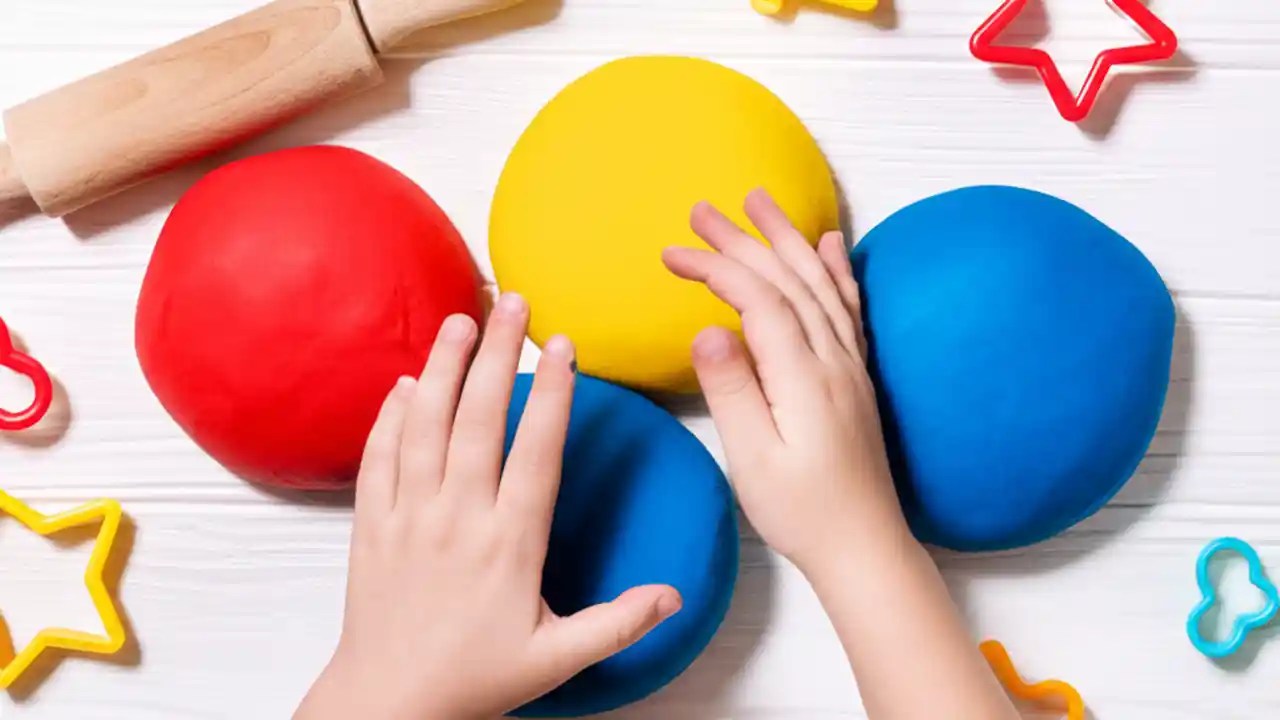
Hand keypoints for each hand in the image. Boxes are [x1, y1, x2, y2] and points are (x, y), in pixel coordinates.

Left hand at [295, 295, 680, 719]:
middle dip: (496, 353)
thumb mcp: (558, 659)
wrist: (388, 704)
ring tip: (459, 321)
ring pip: (424, 425)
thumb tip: (675, 597)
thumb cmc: (474, 680)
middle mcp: (458, 518)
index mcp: (509, 544)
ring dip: (442, 367)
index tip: (562, 346)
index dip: (550, 393)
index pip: (535, 450)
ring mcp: (409, 517)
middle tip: (512, 303)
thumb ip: (618, 623)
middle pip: (478, 418)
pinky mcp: (372, 526)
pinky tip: (403, 385)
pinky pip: (378, 458)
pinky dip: (389, 416)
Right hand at [662, 189, 907, 571]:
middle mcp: (833, 360)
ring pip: (819, 285)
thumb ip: (732, 390)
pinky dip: (836, 270)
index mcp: (803, 377)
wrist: (864, 547)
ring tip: (759, 202)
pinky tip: (830, 246)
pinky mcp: (855, 378)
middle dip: (743, 239)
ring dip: (787, 240)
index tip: (673, 251)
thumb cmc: (802, 512)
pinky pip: (848, 308)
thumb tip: (708, 330)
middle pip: (788, 280)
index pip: (757, 299)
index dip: (716, 267)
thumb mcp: (754, 459)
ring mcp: (849, 366)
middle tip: (701, 208)